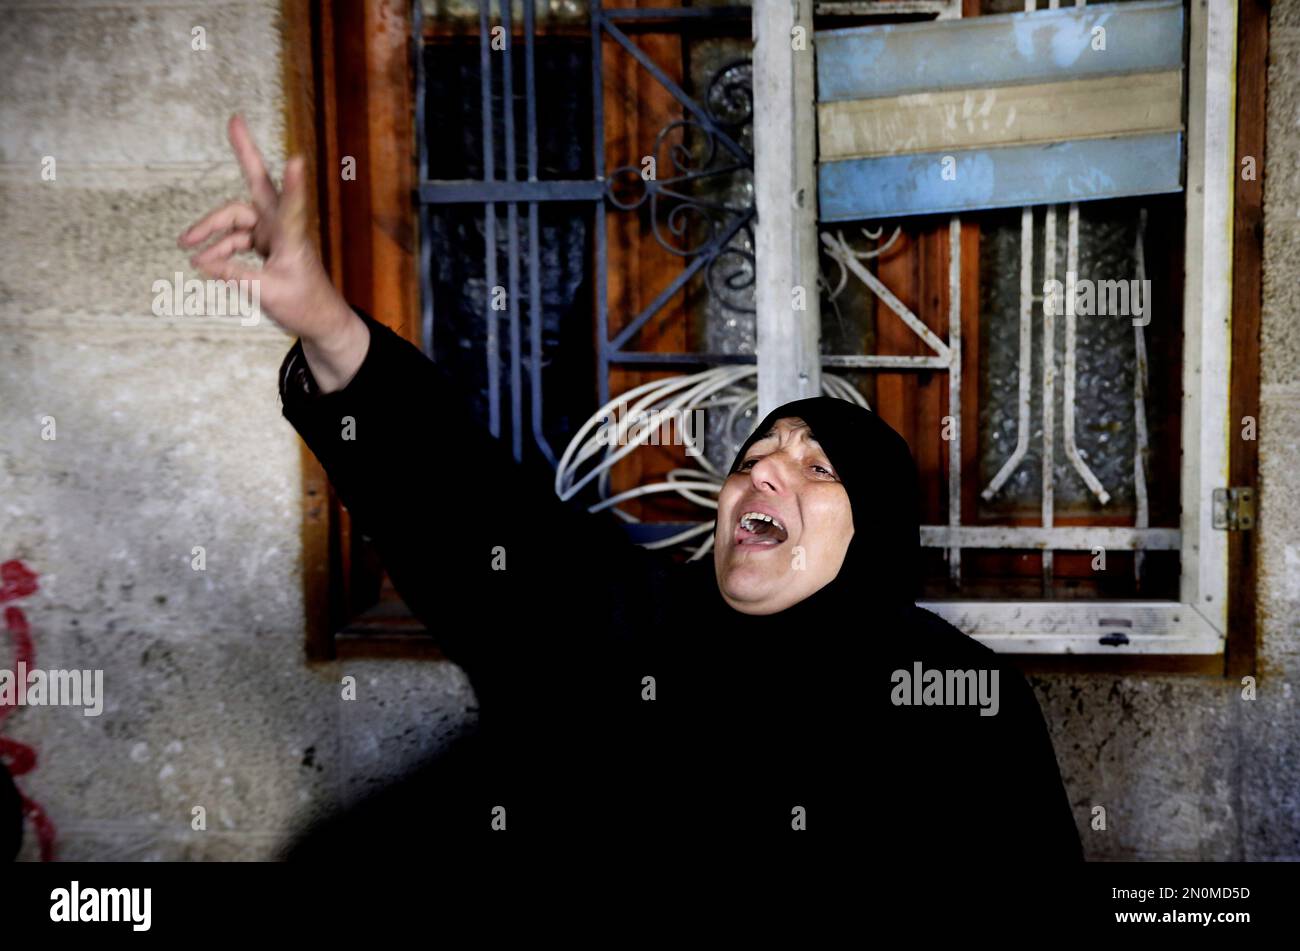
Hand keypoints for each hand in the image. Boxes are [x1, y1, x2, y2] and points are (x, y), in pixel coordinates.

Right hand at [178, 115, 367, 388]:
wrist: (319, 320)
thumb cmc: (303, 305)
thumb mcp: (266, 294)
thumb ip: (233, 275)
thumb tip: (200, 262)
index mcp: (293, 238)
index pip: (292, 207)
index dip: (293, 185)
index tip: (297, 159)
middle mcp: (283, 228)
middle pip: (257, 186)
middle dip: (245, 153)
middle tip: (234, 119)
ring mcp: (273, 234)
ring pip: (235, 221)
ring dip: (211, 231)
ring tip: (185, 245)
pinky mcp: (265, 244)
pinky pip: (235, 240)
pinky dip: (219, 250)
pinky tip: (202, 262)